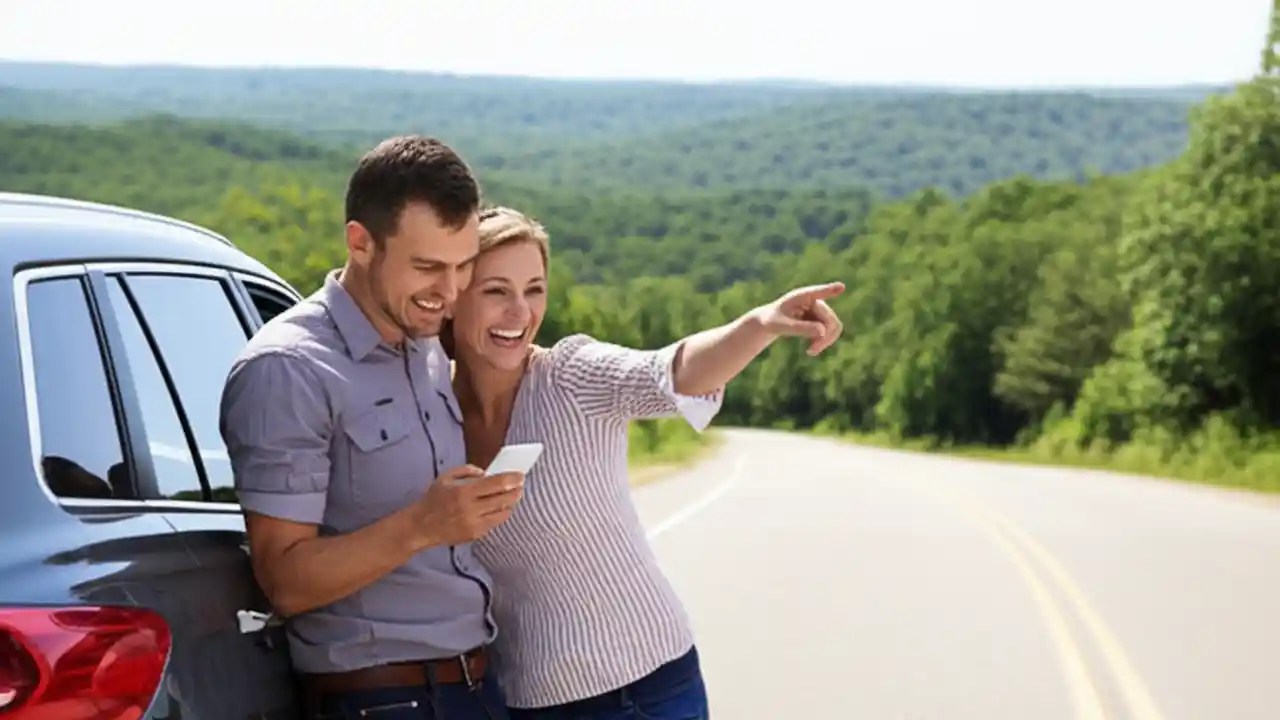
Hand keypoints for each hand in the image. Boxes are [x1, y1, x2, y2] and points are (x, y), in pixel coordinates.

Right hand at [408, 464, 524, 547]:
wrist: (421, 526)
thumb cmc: (434, 499)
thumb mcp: (446, 477)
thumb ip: (467, 470)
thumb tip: (486, 472)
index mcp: (464, 492)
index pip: (496, 484)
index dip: (512, 479)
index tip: (520, 475)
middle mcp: (470, 509)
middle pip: (503, 499)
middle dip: (516, 491)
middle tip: (521, 485)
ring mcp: (474, 524)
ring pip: (502, 513)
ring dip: (511, 503)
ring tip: (514, 496)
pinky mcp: (475, 535)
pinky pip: (495, 523)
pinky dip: (500, 514)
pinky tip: (501, 507)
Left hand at [754, 281, 845, 355]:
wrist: (771, 322)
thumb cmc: (772, 320)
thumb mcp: (781, 326)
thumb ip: (800, 328)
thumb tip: (822, 332)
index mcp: (801, 296)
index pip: (818, 293)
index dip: (830, 290)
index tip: (841, 287)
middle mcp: (814, 301)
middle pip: (830, 320)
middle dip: (825, 336)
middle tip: (812, 351)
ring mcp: (819, 309)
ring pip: (834, 327)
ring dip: (826, 341)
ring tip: (811, 352)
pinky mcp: (821, 318)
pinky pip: (831, 332)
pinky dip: (824, 342)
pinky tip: (811, 350)